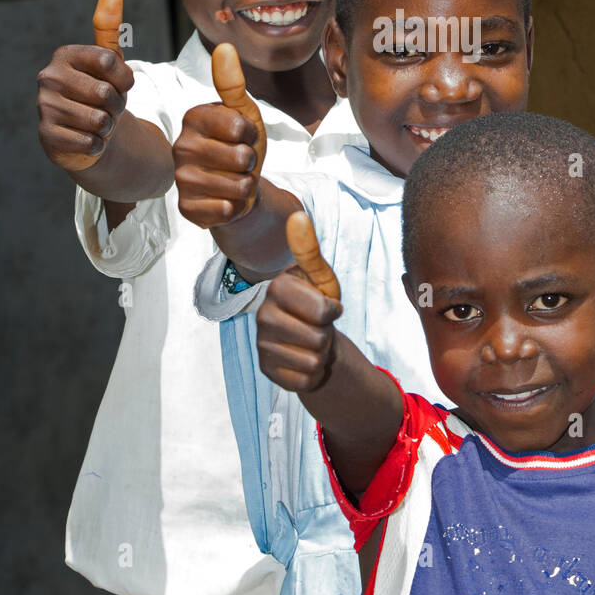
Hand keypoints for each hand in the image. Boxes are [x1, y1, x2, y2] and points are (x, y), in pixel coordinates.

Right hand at [37, 0, 131, 171]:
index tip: (119, 84)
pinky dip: (96, 144)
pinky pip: (90, 142)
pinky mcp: (47, 137)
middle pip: (107, 93)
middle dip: (116, 105)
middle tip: (106, 107)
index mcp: (65, 55)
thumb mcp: (107, 61)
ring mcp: (44, 108)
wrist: (85, 131)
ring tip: (97, 122)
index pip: (112, 62)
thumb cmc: (99, 92)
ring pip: (99, 120)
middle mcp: (48, 78)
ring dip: (107, 126)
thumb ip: (109, 27)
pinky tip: (87, 139)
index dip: (126, 79)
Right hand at [173, 43, 266, 228]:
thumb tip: (224, 46)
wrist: (238, 189)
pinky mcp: (185, 208)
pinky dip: (234, 207)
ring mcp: (180, 179)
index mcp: (193, 118)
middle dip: (250, 162)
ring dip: (245, 185)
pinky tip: (226, 201)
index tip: (242, 136)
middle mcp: (180, 146)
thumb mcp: (244, 113)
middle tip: (239, 162)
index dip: (251, 134)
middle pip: (241, 157)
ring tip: (234, 180)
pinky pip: (224, 209)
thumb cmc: (240, 146)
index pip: (239, 127)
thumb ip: (233, 84)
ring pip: (236, 184)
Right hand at [257, 212, 341, 391]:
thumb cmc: (318, 303)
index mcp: (277, 287)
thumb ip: (309, 249)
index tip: (326, 306)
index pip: (322, 310)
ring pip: (312, 360)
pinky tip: (303, 360)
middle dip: (327, 335)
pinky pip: (304, 380)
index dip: (332, 311)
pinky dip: (312, 374)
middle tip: (318, 327)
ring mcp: (262, 344)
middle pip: (317, 337)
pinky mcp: (266, 370)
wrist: (312, 337)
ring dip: (320, 355)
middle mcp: (262, 314)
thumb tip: (297, 215)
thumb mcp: (321, 277)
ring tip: (311, 342)